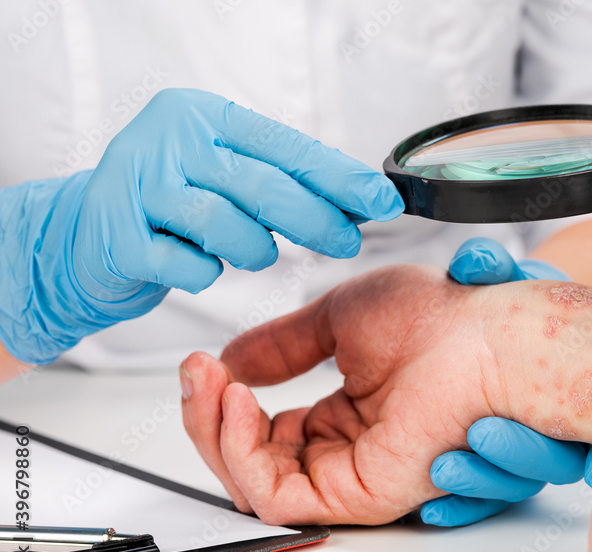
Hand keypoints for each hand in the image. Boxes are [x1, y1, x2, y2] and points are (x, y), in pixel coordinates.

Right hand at [0, 88, 401, 364]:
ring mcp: (138, 186)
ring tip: (252, 252)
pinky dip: (205, 273)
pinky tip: (199, 264)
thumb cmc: (173, 202)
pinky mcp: (118, 237)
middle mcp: (169, 141)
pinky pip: (190, 267)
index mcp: (203, 116)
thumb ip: (279, 177)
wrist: (85, 233)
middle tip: (346, 241)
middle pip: (263, 186)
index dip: (339, 178)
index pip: (287, 147)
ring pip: (228, 226)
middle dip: (316, 220)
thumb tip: (357, 198)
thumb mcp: (223, 172)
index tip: (382, 201)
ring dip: (254, 250)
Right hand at [182, 263, 591, 524]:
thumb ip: (281, 346)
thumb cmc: (443, 316)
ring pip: (254, 484)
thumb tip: (230, 361)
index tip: (201, 362)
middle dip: (207, 418)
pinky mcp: (363, 494)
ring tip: (211, 383)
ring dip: (215, 432)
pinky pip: (277, 498)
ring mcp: (356, 474)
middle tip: (195, 373)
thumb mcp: (340, 319)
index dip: (222, 400)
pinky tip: (238, 405)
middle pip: (251, 462)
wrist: (491, 329)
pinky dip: (240, 455)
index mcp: (350, 414)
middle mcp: (351, 449)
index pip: (265, 431)